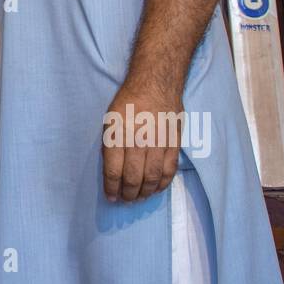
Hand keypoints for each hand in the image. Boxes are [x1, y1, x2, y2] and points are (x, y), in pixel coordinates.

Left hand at [101, 81, 183, 202]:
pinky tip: (155, 189)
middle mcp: (139, 139)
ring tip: (138, 198)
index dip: (111, 188)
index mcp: (118, 133)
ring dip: (144, 193)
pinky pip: (169, 170)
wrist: (156, 83)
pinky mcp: (174, 143)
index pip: (114, 170)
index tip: (110, 197)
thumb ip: (111, 145)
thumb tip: (112, 172)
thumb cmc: (128, 101)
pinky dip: (162, 184)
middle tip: (125, 200)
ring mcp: (159, 142)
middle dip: (128, 194)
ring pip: (152, 177)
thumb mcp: (110, 119)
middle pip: (133, 177)